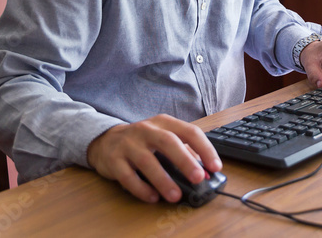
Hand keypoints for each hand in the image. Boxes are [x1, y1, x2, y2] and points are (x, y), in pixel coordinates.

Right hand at [85, 114, 221, 203]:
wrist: (106, 141)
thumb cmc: (142, 142)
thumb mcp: (164, 139)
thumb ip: (185, 152)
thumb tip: (206, 172)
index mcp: (164, 123)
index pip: (189, 132)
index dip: (205, 149)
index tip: (215, 166)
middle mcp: (146, 129)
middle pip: (168, 142)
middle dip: (185, 160)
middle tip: (198, 178)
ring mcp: (128, 143)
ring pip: (147, 160)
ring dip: (163, 179)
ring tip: (175, 196)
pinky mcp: (114, 159)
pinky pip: (127, 175)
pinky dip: (141, 188)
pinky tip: (152, 197)